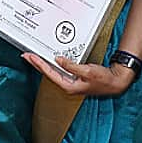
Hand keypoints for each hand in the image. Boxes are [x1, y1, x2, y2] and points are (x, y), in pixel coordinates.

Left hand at [22, 53, 136, 96]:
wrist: (115, 81)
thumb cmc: (103, 79)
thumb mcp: (87, 71)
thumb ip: (71, 66)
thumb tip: (58, 60)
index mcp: (69, 86)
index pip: (50, 73)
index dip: (39, 64)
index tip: (31, 57)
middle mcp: (68, 85)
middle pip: (48, 73)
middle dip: (36, 64)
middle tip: (26, 55)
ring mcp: (70, 82)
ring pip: (52, 72)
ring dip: (42, 64)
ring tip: (33, 57)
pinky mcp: (74, 78)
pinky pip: (59, 71)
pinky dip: (52, 64)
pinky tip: (48, 60)